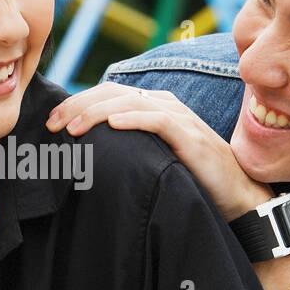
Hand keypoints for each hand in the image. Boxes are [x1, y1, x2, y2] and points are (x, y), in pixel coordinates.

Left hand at [46, 83, 270, 221]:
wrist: (238, 195)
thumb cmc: (193, 179)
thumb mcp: (154, 159)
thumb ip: (129, 148)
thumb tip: (89, 155)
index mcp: (153, 108)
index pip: (108, 94)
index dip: (77, 103)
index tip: (51, 123)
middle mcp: (165, 106)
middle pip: (112, 94)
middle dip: (78, 106)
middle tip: (51, 124)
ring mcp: (179, 119)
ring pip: (130, 102)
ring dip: (96, 112)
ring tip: (72, 127)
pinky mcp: (191, 137)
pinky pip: (158, 121)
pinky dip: (133, 119)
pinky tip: (112, 125)